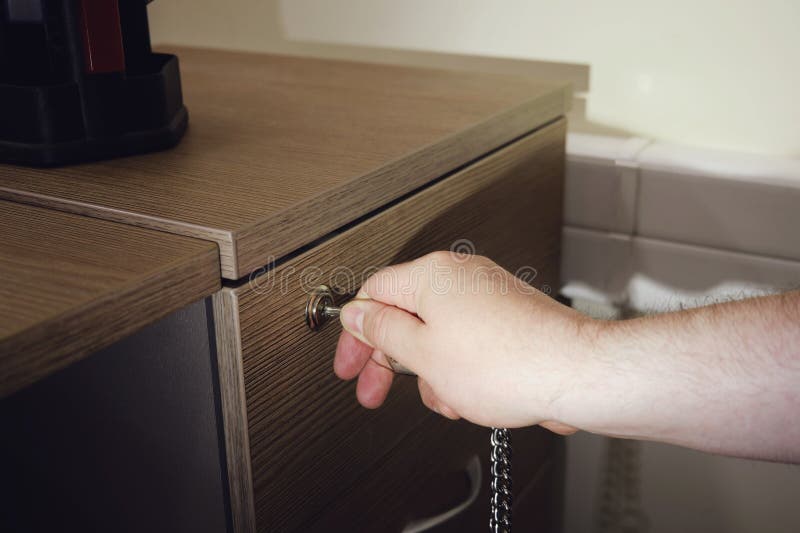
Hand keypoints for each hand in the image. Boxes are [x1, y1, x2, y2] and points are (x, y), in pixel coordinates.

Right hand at [333, 251, 594, 431]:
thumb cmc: (508, 363)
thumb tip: (358, 314)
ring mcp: (487, 298)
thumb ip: (382, 331)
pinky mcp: (508, 319)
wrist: (575, 373)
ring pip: (436, 337)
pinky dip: (459, 372)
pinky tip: (469, 397)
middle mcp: (460, 278)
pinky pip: (466, 344)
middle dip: (389, 361)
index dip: (355, 333)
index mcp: (432, 275)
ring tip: (445, 398)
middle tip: (374, 390)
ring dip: (430, 374)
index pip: (374, 293)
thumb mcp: (423, 353)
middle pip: (404, 316)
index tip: (350, 363)